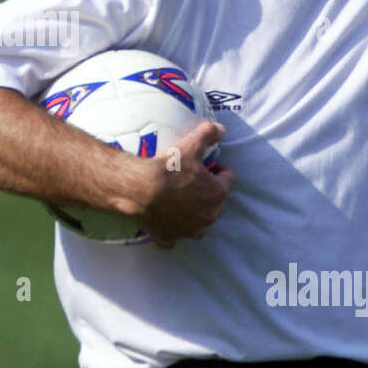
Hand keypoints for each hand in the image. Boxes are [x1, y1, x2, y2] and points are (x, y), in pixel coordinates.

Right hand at [137, 122, 233, 246]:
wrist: (139, 190)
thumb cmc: (168, 168)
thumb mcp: (190, 144)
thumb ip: (208, 134)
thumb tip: (221, 129)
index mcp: (217, 194)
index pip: (228, 179)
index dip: (220, 170)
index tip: (211, 165)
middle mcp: (208, 216)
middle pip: (215, 203)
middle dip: (208, 193)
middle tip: (192, 180)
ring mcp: (189, 231)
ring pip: (199, 224)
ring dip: (194, 214)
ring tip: (180, 200)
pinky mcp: (169, 237)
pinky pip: (174, 237)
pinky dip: (172, 231)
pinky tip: (165, 221)